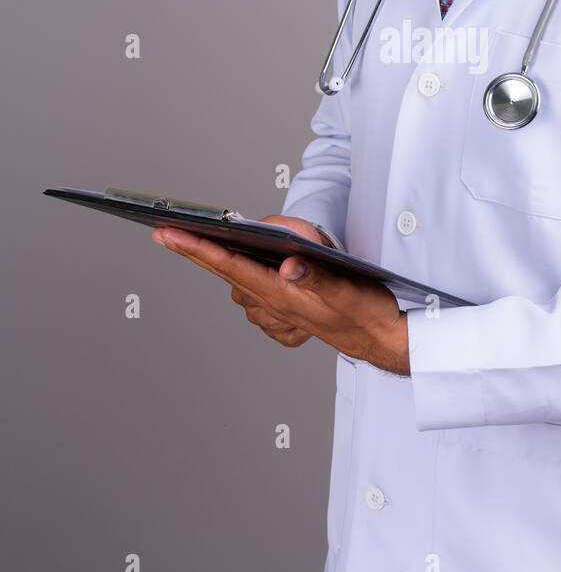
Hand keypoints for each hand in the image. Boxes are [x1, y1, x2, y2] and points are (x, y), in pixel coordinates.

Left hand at [150, 214, 409, 373]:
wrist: (384, 339)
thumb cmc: (368, 313)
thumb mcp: (347, 290)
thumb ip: (317, 276)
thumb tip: (287, 265)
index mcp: (283, 295)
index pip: (231, 266)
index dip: (198, 248)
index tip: (170, 234)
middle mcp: (274, 304)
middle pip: (224, 272)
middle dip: (193, 251)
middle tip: (164, 232)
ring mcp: (278, 311)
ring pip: (237, 284)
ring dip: (220, 263)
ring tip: (204, 241)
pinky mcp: (287, 312)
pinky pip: (254, 296)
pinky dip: (245, 280)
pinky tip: (252, 268)